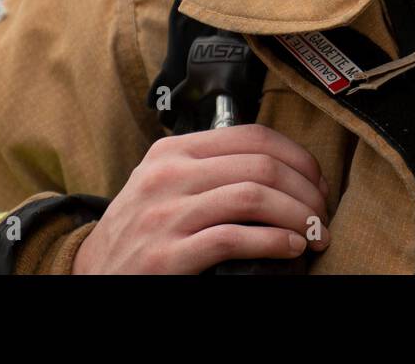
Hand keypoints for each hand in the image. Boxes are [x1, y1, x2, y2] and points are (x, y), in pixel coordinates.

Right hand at [71, 124, 330, 273]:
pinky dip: (273, 242)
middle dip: (306, 191)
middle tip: (322, 214)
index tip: (317, 182)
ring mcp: (165, 216)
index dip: (298, 158)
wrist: (92, 277)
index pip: (253, 137)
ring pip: (254, 198)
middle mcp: (168, 177)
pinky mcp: (166, 256)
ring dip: (298, 217)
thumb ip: (208, 167)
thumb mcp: (165, 185)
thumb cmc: (139, 233)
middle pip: (261, 167)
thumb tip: (279, 167)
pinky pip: (234, 238)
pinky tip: (291, 249)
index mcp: (173, 152)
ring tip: (315, 235)